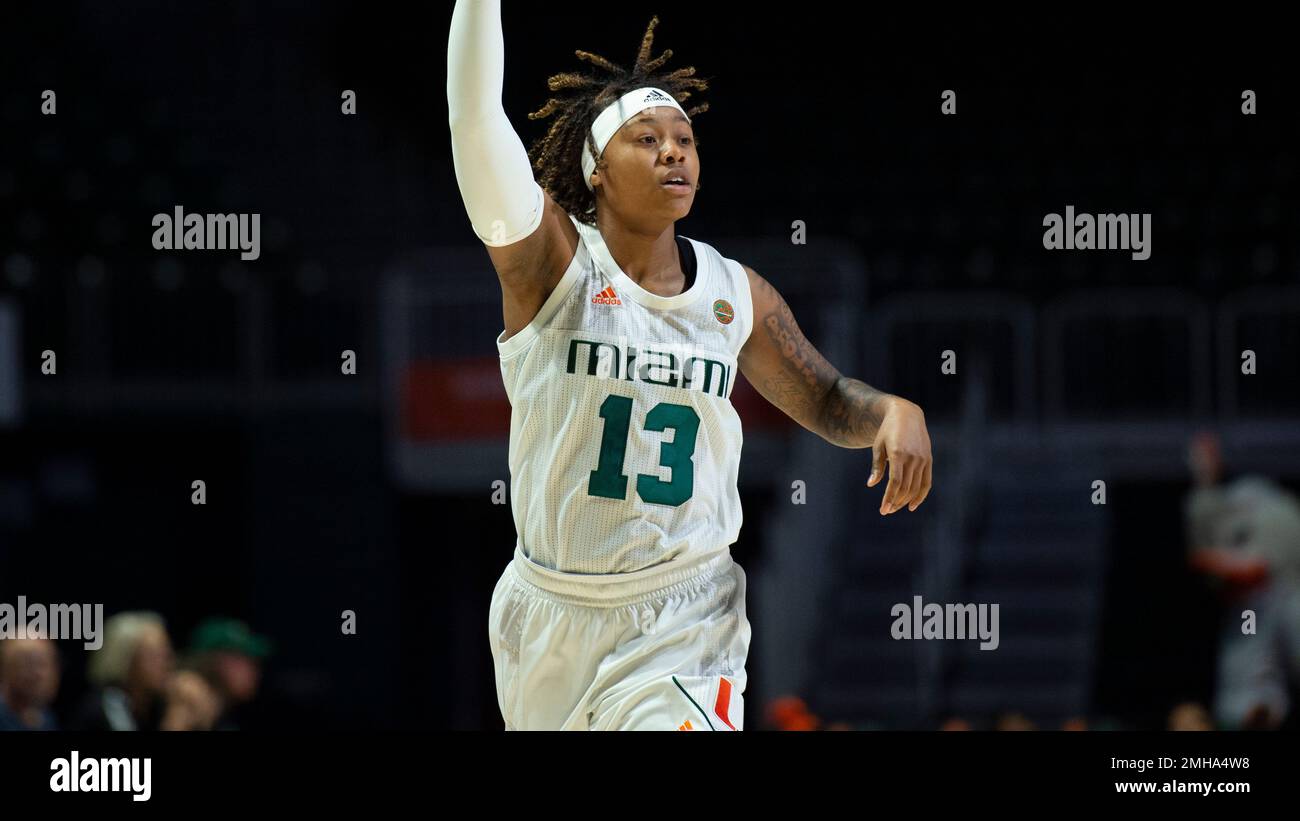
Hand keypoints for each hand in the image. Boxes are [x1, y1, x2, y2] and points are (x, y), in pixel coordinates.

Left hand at [866, 396, 931, 514]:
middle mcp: (913, 457)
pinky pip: (926, 482)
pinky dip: (920, 495)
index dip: (889, 498)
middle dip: (896, 502)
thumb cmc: (887, 431)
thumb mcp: (878, 446)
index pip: (895, 483)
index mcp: (898, 454)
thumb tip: (871, 484)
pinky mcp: (928, 460)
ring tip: (895, 508)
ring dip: (905, 501)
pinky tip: (912, 505)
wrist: (907, 415)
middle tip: (887, 510)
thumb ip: (877, 466)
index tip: (883, 510)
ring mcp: (922, 459)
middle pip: (905, 488)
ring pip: (916, 487)